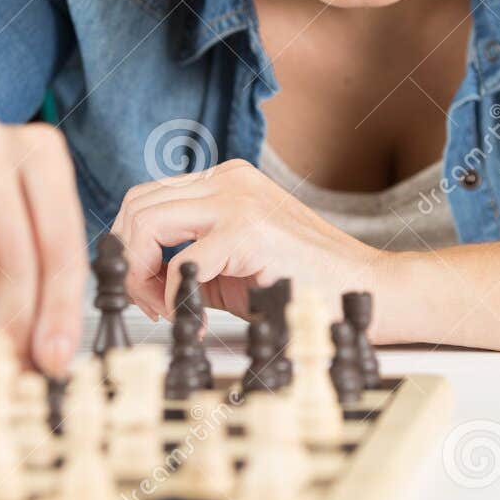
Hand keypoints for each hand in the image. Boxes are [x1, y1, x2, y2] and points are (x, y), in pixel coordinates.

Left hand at [111, 159, 387, 322]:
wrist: (371, 290)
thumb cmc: (309, 283)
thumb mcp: (237, 263)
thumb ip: (191, 256)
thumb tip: (142, 276)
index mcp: (227, 180)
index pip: (148, 198)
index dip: (133, 248)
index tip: (147, 289)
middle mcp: (229, 180)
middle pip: (137, 205)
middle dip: (128, 261)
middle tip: (149, 303)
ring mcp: (238, 199)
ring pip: (146, 223)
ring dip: (141, 277)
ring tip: (167, 310)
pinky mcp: (248, 231)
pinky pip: (179, 263)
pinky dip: (173, 299)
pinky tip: (195, 320)